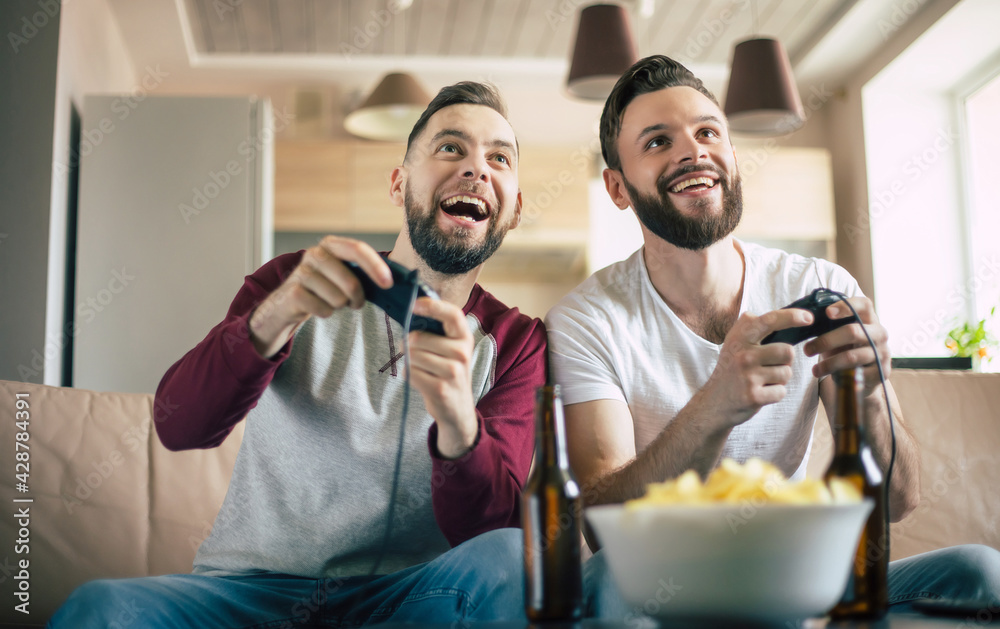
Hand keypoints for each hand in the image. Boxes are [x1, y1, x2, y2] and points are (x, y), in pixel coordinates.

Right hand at [249, 236, 391, 357]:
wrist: (287, 302)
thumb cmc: (324, 287)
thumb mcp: (342, 273)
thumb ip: (363, 272)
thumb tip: (392, 282)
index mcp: (331, 245)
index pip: (357, 249)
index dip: (375, 267)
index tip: (388, 284)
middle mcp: (314, 254)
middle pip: (351, 280)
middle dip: (358, 297)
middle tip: (356, 303)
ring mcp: (301, 273)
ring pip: (338, 298)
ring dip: (339, 306)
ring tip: (331, 302)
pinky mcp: (293, 293)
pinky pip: (323, 309)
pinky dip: (325, 313)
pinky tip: (317, 307)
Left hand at [406, 297, 477, 458]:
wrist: (457, 409)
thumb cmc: (448, 373)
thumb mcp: (451, 350)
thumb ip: (437, 331)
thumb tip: (410, 311)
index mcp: (465, 338)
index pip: (453, 314)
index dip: (432, 306)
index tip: (414, 304)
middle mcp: (462, 353)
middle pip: (420, 338)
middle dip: (409, 344)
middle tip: (413, 351)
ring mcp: (453, 372)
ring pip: (413, 356)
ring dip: (409, 361)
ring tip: (421, 368)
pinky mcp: (440, 388)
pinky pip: (411, 373)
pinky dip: (409, 375)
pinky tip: (421, 380)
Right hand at [700, 308, 813, 426]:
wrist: (714, 402)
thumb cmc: (730, 370)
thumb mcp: (733, 343)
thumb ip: (749, 326)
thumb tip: (778, 314)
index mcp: (740, 339)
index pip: (769, 321)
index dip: (792, 317)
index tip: (808, 318)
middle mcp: (744, 355)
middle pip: (787, 351)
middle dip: (785, 360)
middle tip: (769, 366)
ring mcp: (748, 376)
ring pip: (786, 373)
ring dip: (779, 378)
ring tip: (762, 380)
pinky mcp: (754, 396)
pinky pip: (781, 391)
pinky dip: (775, 393)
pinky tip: (760, 393)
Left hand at [804, 297, 889, 393]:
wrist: (863, 376)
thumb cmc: (846, 349)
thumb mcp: (838, 335)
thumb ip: (828, 325)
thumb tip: (802, 318)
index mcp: (869, 319)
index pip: (864, 305)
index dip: (846, 306)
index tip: (827, 312)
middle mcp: (879, 333)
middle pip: (852, 331)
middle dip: (826, 341)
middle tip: (807, 350)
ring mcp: (882, 353)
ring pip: (851, 356)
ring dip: (828, 363)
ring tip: (815, 370)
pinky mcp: (881, 372)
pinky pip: (857, 374)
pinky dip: (839, 376)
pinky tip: (829, 377)